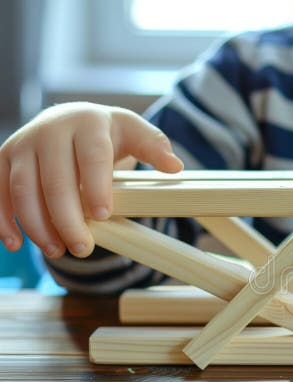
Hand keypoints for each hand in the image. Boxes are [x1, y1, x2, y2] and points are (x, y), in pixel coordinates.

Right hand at [0, 103, 182, 257]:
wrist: (71, 119)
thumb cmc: (107, 133)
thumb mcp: (135, 133)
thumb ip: (154, 147)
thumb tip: (175, 166)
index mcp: (87, 123)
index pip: (92, 157)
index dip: (96, 187)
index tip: (103, 215)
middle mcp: (50, 130)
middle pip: (55, 179)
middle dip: (68, 218)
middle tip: (83, 248)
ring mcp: (23, 145)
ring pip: (22, 189)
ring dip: (38, 225)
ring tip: (58, 251)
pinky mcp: (4, 159)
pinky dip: (3, 220)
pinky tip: (16, 244)